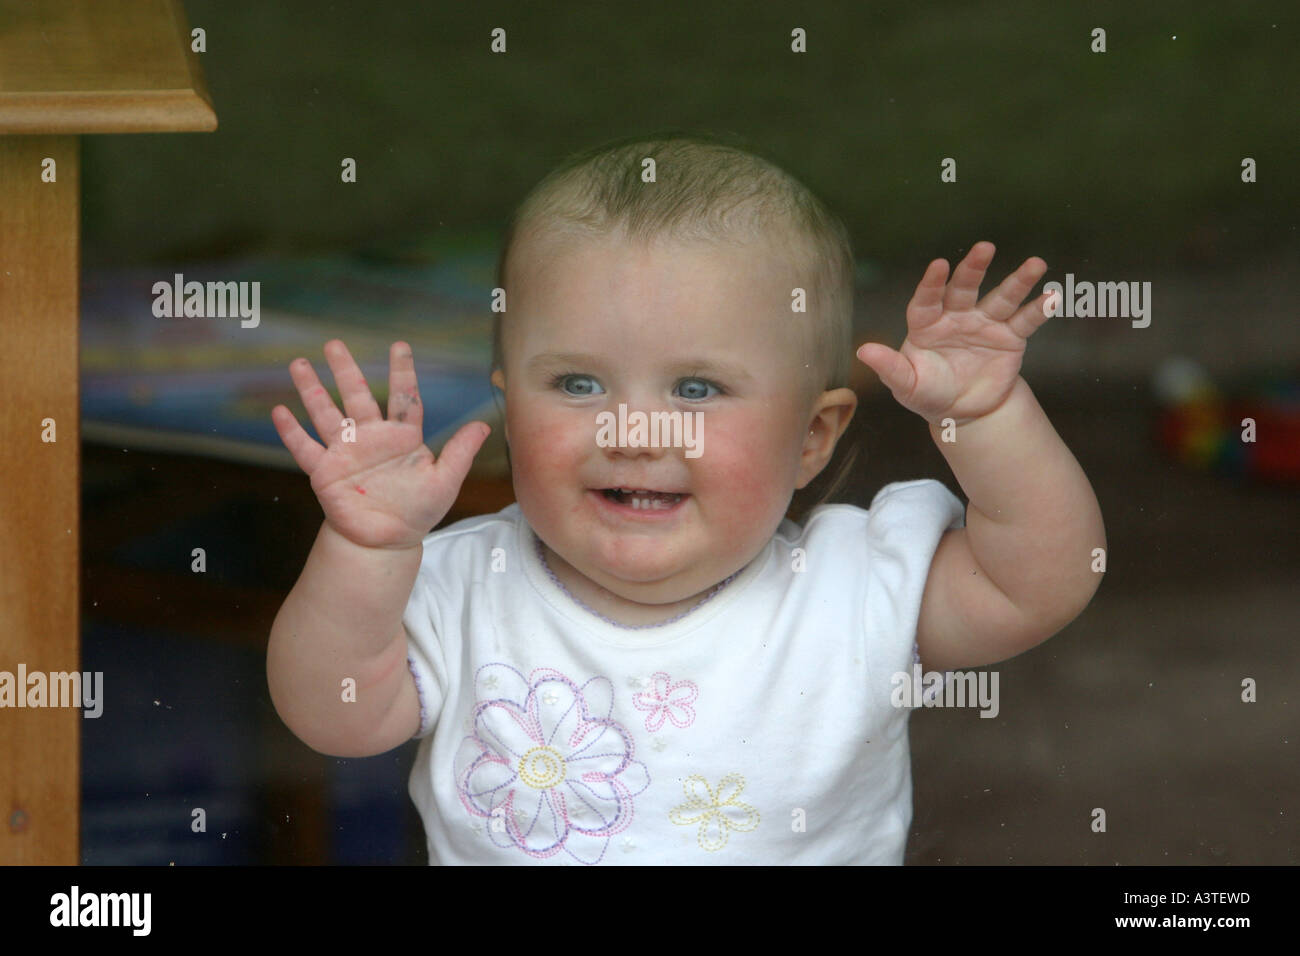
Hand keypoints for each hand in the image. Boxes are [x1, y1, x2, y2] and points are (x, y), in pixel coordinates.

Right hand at [271, 339, 490, 549]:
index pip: (402, 397)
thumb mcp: (444, 481)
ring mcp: (346, 452)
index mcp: (401, 437)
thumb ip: (460, 452)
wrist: (386, 542)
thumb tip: (485, 425)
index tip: (399, 345)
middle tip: (335, 343)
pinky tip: (278, 412)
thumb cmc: (418, 511)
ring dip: (312, 390)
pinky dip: (292, 432)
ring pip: (326, 414)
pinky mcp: (325, 473)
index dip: (401, 372)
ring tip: (298, 363)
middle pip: (357, 396)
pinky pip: (305, 449)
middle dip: (345, 370)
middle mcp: (371, 437)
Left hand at [856, 241, 1049, 424]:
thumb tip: (862, 350)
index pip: (926, 300)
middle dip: (973, 268)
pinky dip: (1039, 309)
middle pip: (964, 288)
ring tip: (1036, 264)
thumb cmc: (928, 395)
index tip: (938, 266)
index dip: (931, 284)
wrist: (963, 412)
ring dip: (1018, 280)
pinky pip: (1025, 321)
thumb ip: (889, 367)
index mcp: (926, 325)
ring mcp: (984, 324)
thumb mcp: (907, 386)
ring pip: (1001, 297)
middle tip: (984, 248)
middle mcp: (956, 317)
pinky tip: (1052, 296)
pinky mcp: (1009, 338)